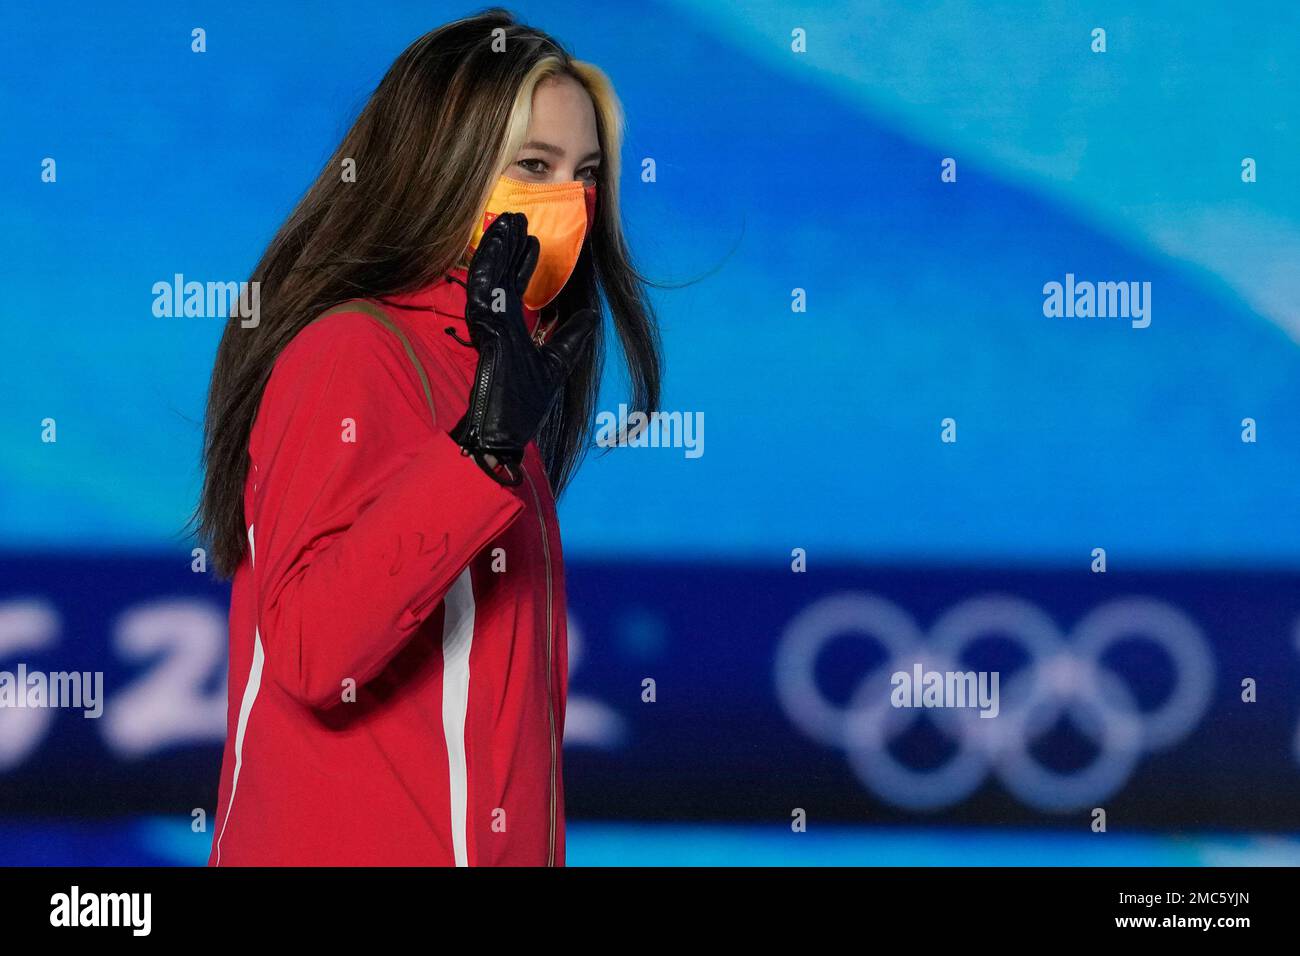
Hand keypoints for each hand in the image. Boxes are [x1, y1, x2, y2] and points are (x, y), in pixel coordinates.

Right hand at [449, 212, 596, 484]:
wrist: (503, 435)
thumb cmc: (520, 405)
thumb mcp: (555, 364)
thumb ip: (570, 338)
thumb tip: (592, 313)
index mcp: (505, 329)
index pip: (511, 287)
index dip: (521, 262)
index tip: (532, 240)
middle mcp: (492, 322)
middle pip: (498, 274)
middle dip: (506, 245)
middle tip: (515, 218)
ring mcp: (486, 325)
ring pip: (488, 274)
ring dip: (497, 246)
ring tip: (508, 221)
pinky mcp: (484, 329)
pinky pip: (484, 289)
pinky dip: (489, 263)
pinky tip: (498, 244)